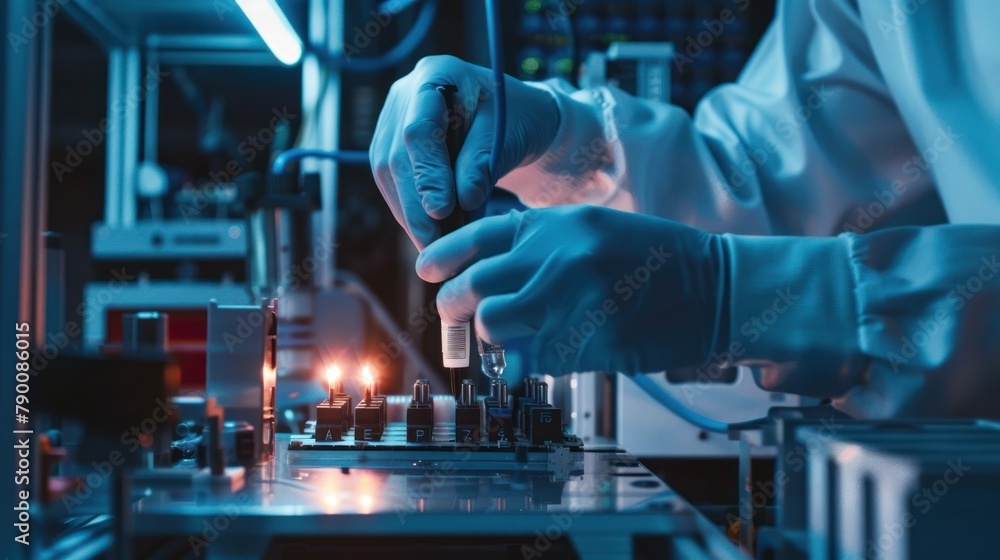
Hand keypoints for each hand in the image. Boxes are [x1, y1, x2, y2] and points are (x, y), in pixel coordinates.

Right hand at [370, 55, 559, 248]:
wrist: (515, 119)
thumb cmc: (519, 119)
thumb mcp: (510, 135)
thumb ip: (482, 164)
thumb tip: (461, 203)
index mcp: (436, 74)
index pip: (419, 130)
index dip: (427, 173)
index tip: (440, 211)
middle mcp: (405, 95)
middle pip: (396, 156)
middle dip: (415, 206)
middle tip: (435, 244)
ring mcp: (392, 120)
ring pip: (388, 175)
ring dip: (410, 215)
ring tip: (435, 245)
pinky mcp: (392, 147)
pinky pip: (393, 184)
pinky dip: (411, 212)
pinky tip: (429, 233)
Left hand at [415, 205, 726, 373]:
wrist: (718, 288)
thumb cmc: (657, 259)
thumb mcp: (593, 230)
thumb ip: (539, 247)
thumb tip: (487, 276)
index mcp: (557, 224)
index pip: (477, 236)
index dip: (442, 257)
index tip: (428, 271)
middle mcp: (559, 255)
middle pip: (473, 286)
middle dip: (453, 306)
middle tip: (457, 316)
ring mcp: (574, 299)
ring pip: (494, 324)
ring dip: (491, 338)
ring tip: (505, 340)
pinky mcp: (591, 341)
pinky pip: (535, 360)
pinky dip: (528, 366)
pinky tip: (540, 360)